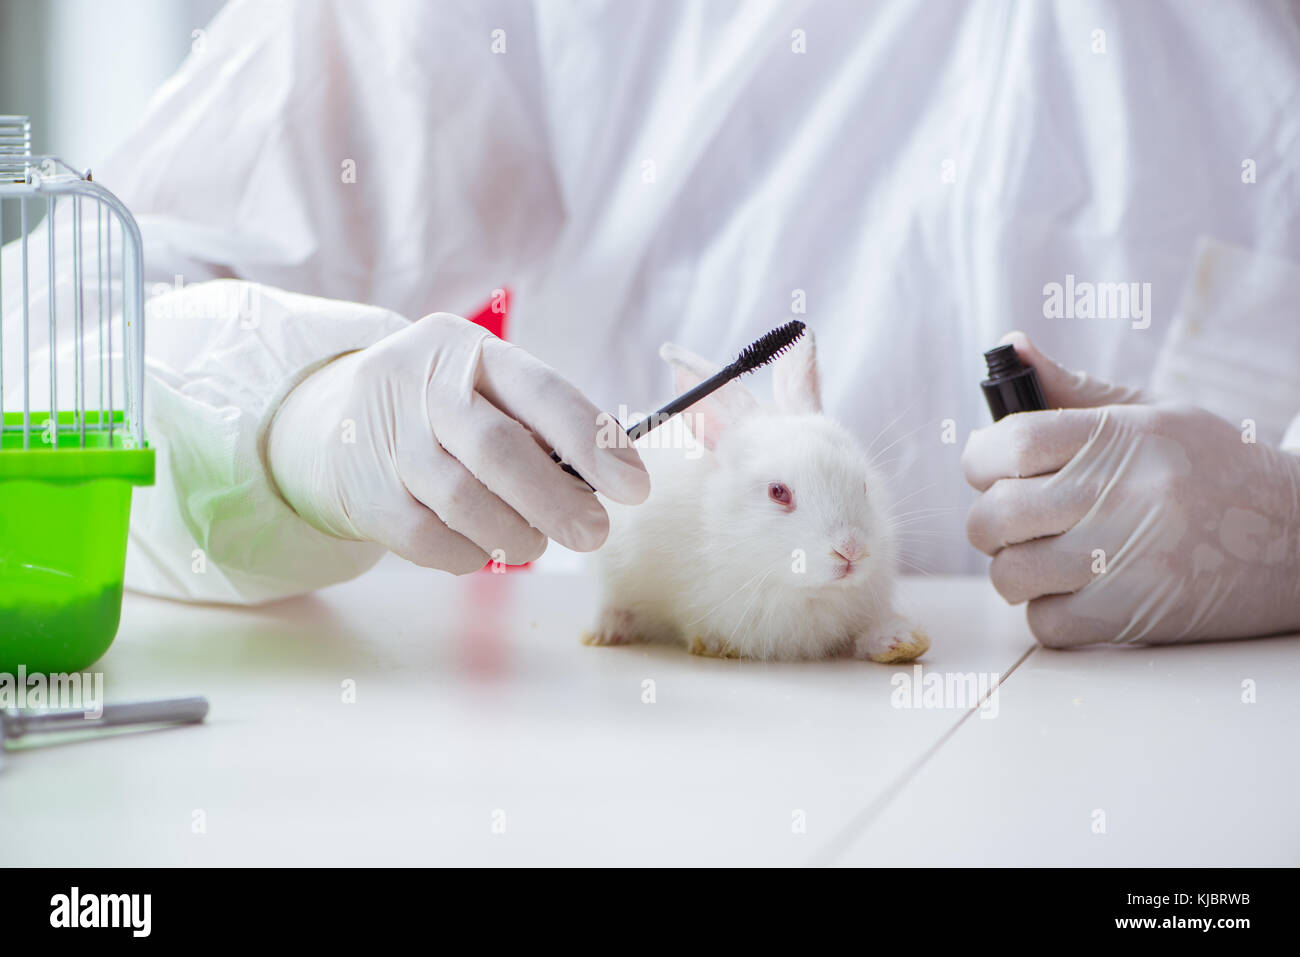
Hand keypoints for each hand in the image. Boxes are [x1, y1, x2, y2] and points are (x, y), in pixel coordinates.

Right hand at [267, 312, 649, 572]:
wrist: (327, 425)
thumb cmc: (440, 414)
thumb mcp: (483, 391)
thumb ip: (537, 425)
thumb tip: (604, 481)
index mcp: (465, 349)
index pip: (540, 390)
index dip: (593, 441)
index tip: (635, 486)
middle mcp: (418, 383)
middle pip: (498, 449)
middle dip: (557, 501)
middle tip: (595, 533)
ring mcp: (384, 438)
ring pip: (464, 502)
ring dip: (517, 534)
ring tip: (536, 542)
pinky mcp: (364, 493)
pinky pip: (430, 540)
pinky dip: (471, 554)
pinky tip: (484, 546)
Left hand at [962, 332, 1299, 646]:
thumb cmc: (1216, 469)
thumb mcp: (1155, 413)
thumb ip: (1073, 390)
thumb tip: (1011, 349)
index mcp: (1124, 437)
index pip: (1011, 444)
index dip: (980, 460)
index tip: (988, 470)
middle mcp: (1124, 496)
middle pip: (996, 515)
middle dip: (989, 521)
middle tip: (1012, 519)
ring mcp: (1128, 561)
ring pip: (1010, 574)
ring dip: (1013, 569)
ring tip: (1044, 556)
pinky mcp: (1134, 617)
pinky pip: (1046, 624)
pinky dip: (1048, 612)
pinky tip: (1077, 591)